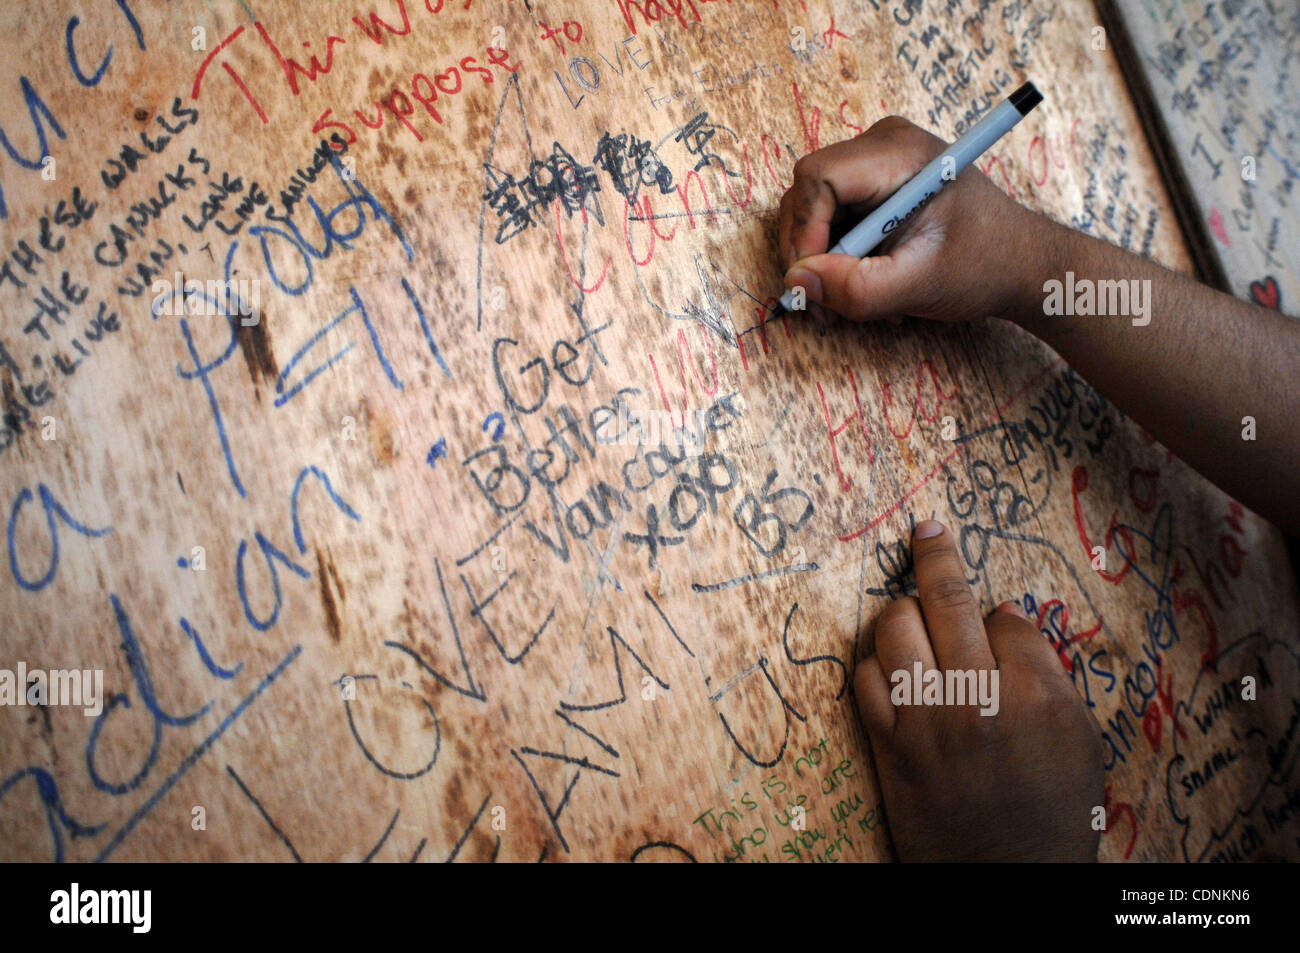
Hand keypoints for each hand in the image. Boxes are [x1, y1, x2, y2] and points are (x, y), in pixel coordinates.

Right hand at [777, 116, 1059, 322]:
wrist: (1021, 263)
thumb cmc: (985, 265)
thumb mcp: (919, 285)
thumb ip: (857, 287)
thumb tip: (796, 281)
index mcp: (900, 153)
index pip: (818, 177)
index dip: (804, 232)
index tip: (813, 282)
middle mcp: (882, 145)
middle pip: (807, 194)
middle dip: (810, 253)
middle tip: (827, 304)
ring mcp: (875, 162)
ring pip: (812, 210)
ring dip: (825, 261)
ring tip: (861, 295)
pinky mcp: (873, 185)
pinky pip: (831, 218)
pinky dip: (839, 256)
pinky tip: (871, 278)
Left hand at [854, 520, 1104, 860]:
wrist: (1007, 879)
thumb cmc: (1053, 812)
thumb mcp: (1080, 740)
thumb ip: (1047, 673)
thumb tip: (1005, 616)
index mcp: (1036, 696)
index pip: (1006, 616)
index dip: (1000, 617)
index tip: (994, 624)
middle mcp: (978, 699)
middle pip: (946, 597)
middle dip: (935, 552)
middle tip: (927, 531)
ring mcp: (925, 721)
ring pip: (895, 624)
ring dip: (902, 613)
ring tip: (912, 619)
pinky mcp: (888, 745)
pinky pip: (865, 675)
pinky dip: (876, 663)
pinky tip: (892, 670)